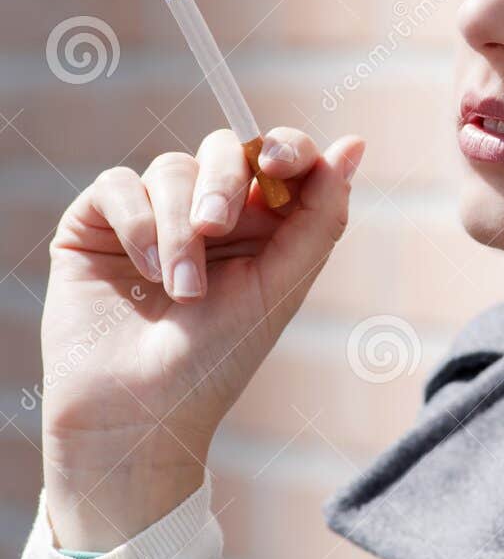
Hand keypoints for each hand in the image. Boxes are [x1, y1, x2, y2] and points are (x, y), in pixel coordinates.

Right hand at [40, 126, 364, 548]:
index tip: (279, 166)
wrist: (137, 414)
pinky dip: (137, 222)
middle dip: (225, 180)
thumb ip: (320, 216)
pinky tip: (143, 274)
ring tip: (180, 290)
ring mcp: (149, 216)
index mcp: (258, 228)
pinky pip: (119, 184)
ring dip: (179, 227)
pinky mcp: (95, 225)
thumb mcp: (279, 287)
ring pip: (172, 168)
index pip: (276, 157)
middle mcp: (204, 214)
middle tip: (216, 227)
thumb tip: (354, 144)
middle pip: (224, 149)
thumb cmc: (215, 363)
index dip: (285, 147)